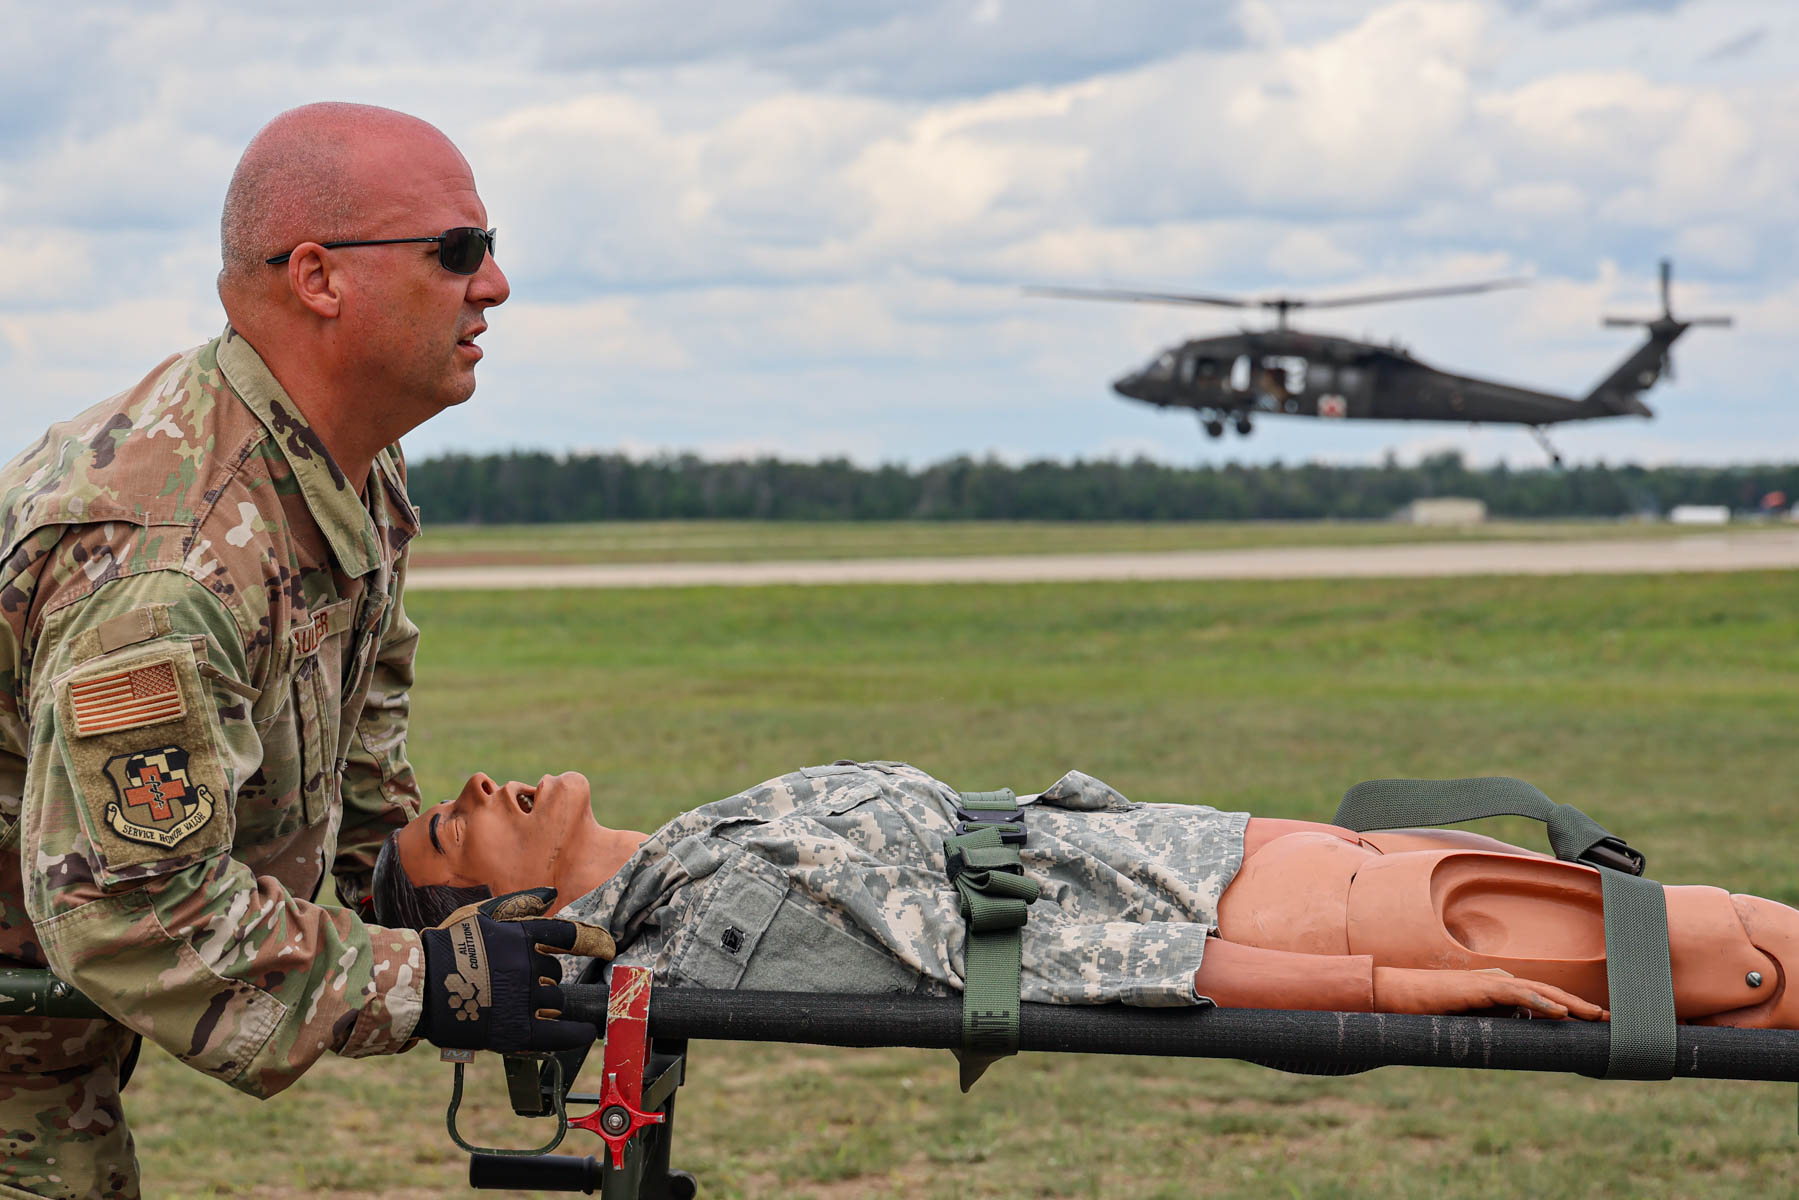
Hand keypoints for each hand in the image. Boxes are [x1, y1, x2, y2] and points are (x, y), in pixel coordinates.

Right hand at [418, 889, 615, 1052]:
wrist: (416, 986)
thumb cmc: (446, 947)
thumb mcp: (480, 915)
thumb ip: (519, 904)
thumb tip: (552, 893)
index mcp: (521, 935)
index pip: (570, 936)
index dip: (594, 942)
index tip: (608, 948)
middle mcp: (526, 966)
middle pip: (556, 974)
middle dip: (545, 979)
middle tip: (519, 984)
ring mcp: (521, 999)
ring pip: (554, 1001)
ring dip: (549, 1003)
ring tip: (526, 1005)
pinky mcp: (513, 1030)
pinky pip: (556, 1033)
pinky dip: (574, 1033)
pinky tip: (585, 1032)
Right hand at [1373, 966, 1607, 1020]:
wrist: (1393, 997)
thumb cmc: (1423, 1011)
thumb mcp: (1466, 1024)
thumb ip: (1491, 1026)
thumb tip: (1517, 1036)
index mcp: (1496, 990)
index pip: (1540, 998)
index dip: (1569, 1008)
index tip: (1594, 1022)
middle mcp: (1497, 982)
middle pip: (1547, 992)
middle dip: (1580, 1005)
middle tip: (1611, 1020)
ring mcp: (1489, 983)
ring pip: (1539, 991)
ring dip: (1570, 1003)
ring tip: (1596, 1016)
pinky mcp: (1479, 988)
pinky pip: (1517, 995)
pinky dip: (1541, 1003)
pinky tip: (1560, 1014)